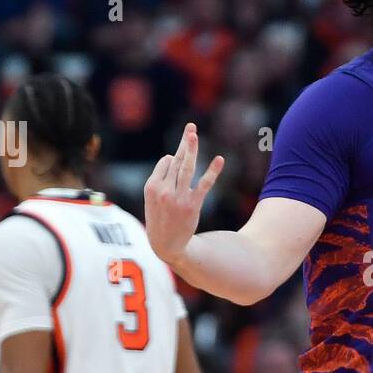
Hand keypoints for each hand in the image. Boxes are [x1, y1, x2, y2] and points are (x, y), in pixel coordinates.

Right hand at [144, 122, 224, 267]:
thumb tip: (173, 157)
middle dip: (184, 143)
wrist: (166, 244)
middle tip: (191, 127)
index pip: (166, 162)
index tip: (177, 165)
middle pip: (176, 160)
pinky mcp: (193, 204)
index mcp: (151, 186)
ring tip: (195, 134)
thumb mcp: (152, 198)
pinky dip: (212, 171)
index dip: (173, 160)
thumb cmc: (160, 218)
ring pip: (187, 167)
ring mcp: (178, 197)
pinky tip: (220, 160)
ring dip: (192, 149)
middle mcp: (164, 190)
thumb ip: (161, 178)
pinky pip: (204, 184)